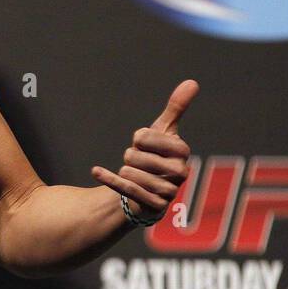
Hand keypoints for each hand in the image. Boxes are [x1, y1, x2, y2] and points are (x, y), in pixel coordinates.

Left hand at [92, 79, 196, 221]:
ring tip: (132, 173)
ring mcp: (168, 192)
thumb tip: (192, 82)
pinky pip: (126, 189)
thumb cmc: (156, 156)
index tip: (142, 141)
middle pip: (135, 156)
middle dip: (130, 156)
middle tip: (136, 161)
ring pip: (130, 174)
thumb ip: (176, 108)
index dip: (139, 138)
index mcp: (182, 152)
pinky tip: (95, 170)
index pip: (146, 137)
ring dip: (124, 171)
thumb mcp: (164, 131)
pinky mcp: (154, 206)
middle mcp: (180, 173)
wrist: (148, 188)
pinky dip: (109, 179)